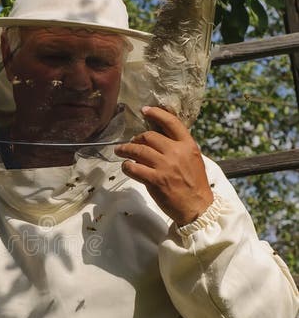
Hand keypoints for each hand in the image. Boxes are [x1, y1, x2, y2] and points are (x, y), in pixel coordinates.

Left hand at [114, 106, 213, 226]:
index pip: (171, 122)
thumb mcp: (193, 159)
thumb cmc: (195, 184)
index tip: (145, 110)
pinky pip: (134, 168)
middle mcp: (176, 152)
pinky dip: (127, 166)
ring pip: (138, 150)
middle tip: (131, 143)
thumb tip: (161, 138)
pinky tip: (126, 167)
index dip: (156, 114)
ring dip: (125, 149)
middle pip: (149, 136)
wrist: (197, 207)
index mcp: (188, 145)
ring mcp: (165, 166)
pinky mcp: (155, 180)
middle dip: (136, 138)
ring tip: (120, 151)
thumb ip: (179, 147)